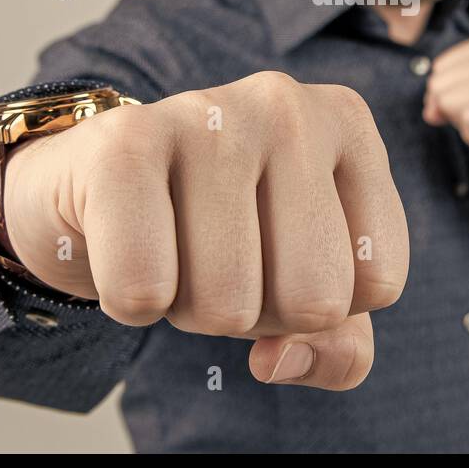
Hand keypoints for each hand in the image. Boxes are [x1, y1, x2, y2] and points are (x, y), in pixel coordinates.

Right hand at [1, 71, 408, 390]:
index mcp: (348, 126)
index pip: (378, 282)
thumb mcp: (301, 281)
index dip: (322, 305)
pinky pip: (146, 289)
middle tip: (220, 260)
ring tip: (172, 248)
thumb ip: (338, 345)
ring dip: (191, 309)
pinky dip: (131, 303)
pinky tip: (126, 247)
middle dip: (259, 312)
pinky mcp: (123, 143)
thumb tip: (280, 361)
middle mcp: (290, 106)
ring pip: (229, 304)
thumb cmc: (218, 232)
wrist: (90, 186)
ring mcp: (208, 114)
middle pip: (315, 299)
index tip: (277, 257)